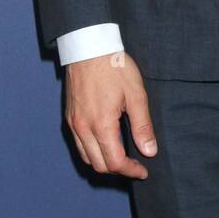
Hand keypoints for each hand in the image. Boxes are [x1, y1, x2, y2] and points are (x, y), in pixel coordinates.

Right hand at [65, 50, 156, 178]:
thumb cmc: (114, 67)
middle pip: (99, 165)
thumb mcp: (136, 94)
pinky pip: (79, 144)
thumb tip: (149, 151)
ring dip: (104, 163)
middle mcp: (83, 128)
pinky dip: (92, 151)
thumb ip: (142, 125)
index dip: (131, 171)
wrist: (88, 46)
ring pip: (87, 158)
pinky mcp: (69, 117)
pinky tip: (106, 142)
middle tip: (135, 164)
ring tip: (121, 156)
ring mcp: (73, 123)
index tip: (143, 170)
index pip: (114, 162)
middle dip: (118, 170)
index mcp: (101, 124)